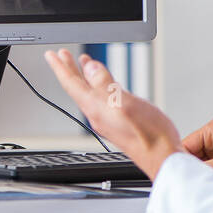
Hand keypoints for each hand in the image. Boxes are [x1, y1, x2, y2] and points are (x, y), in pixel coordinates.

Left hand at [42, 48, 181, 180]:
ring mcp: (105, 118)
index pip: (71, 84)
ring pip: (87, 92)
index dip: (60, 67)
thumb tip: (89, 68)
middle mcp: (96, 113)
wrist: (162, 157)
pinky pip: (99, 98)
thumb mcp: (126, 104)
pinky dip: (96, 85)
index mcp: (96, 107)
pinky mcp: (116, 121)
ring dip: (81, 76)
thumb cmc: (149, 135)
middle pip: (76, 87)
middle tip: (59, 55)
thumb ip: (105, 85)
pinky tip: (101, 83)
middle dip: (67, 69)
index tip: (50, 55)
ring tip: (77, 63)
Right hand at [182, 118, 212, 185]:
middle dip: (190, 170)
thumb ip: (204, 169)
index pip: (185, 146)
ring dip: (201, 177)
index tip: (173, 175)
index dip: (179, 161)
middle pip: (191, 158)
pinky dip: (209, 181)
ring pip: (200, 168)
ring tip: (198, 186)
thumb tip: (185, 177)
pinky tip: (208, 188)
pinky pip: (211, 174)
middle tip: (185, 183)